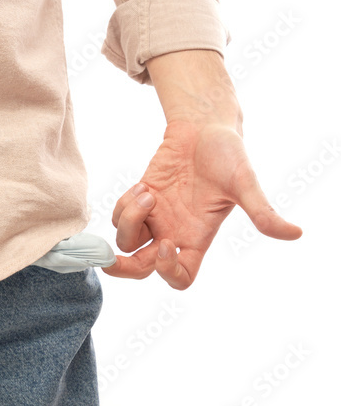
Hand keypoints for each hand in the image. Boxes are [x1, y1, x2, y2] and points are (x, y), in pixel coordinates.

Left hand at [102, 119, 301, 288]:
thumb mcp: (245, 183)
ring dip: (128, 220)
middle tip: (110, 260)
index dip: (168, 272)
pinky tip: (144, 186)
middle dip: (123, 268)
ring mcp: (155, 217)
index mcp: (198, 238)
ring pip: (126, 240)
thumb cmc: (228, 154)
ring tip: (149, 193)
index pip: (180, 277)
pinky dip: (123, 205)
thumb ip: (263, 211)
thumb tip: (295, 234)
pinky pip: (119, 215)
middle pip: (142, 268)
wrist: (205, 128)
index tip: (166, 245)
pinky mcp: (140, 199)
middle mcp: (174, 232)